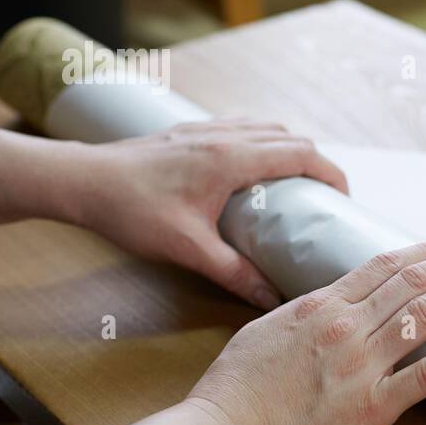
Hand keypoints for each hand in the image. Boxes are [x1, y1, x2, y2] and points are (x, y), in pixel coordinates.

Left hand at [72, 119, 349, 309]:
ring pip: (265, 127)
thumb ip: (234, 273)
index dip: (331, 173)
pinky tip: (249, 168)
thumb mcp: (188, 249)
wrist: (81, 181)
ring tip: (291, 183)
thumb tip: (270, 299)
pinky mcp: (188, 131)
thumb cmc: (132, 211)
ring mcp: (205, 129)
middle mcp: (224, 135)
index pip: (301, 153)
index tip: (343, 198)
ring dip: (287, 148)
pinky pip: (240, 126)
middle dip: (314, 163)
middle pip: (289, 137)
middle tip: (321, 197)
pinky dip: (260, 141)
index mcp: (232, 159)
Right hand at [185, 241, 425, 424]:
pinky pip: (425, 376)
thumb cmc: (235, 390)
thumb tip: (326, 304)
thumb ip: (304, 314)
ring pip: (424, 316)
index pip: (383, 267)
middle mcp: (346, 327)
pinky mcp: (372, 406)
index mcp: (321, 306)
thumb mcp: (266, 331)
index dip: (421, 253)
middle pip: (411, 283)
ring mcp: (361, 365)